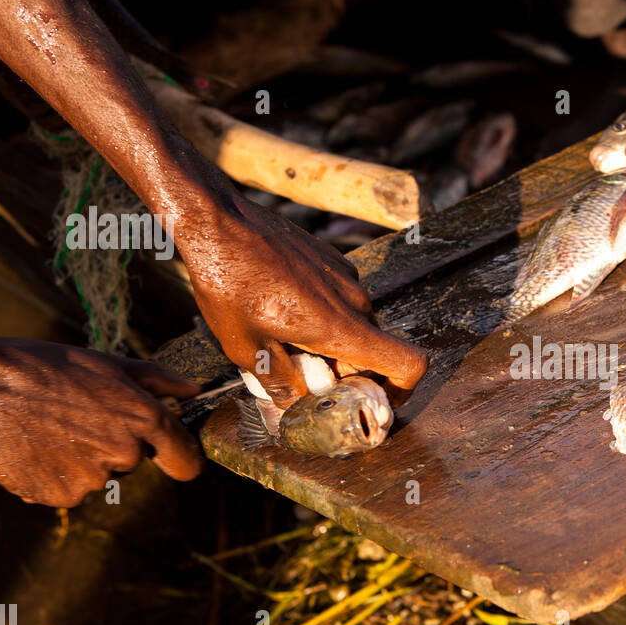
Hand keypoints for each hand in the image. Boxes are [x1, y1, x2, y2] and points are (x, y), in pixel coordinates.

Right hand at [0, 331, 202, 506]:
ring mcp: (94, 480)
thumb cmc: (43, 368)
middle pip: (134, 462)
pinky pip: (68, 489)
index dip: (181, 459)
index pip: (186, 459)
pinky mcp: (62, 497)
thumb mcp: (106, 363)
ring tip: (49, 429)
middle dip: (114, 445)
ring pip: (99, 475)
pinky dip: (55, 475)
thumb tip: (194, 390)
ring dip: (82, 459)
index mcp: (145, 420)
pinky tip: (34, 448)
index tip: (175, 460)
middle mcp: (126, 454)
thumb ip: (157, 379)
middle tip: (76, 418)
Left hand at [175, 195, 427, 407]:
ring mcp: (346, 276)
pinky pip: (343, 301)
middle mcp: (354, 300)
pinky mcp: (333, 261)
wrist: (218, 220)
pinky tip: (284, 313)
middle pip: (375, 350)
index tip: (376, 400)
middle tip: (306, 378)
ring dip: (333, 344)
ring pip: (356, 326)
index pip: (407, 363)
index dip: (402, 390)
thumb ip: (278, 382)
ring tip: (286, 343)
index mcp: (339, 326)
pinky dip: (325, 318)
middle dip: (348, 372)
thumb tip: (293, 404)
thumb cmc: (228, 281)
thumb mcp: (244, 347)